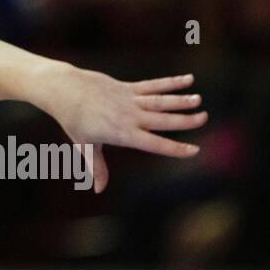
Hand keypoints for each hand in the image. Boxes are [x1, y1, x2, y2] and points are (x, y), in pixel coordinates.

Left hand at [47, 68, 206, 193]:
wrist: (64, 90)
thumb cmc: (74, 120)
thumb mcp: (85, 146)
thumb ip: (96, 167)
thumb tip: (98, 190)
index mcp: (122, 134)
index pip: (154, 143)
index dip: (175, 148)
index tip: (195, 150)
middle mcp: (129, 116)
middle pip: (162, 120)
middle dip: (184, 120)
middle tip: (205, 119)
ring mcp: (129, 100)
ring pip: (160, 101)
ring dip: (181, 100)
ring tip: (199, 100)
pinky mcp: (128, 87)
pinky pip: (153, 85)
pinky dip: (171, 83)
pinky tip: (188, 80)